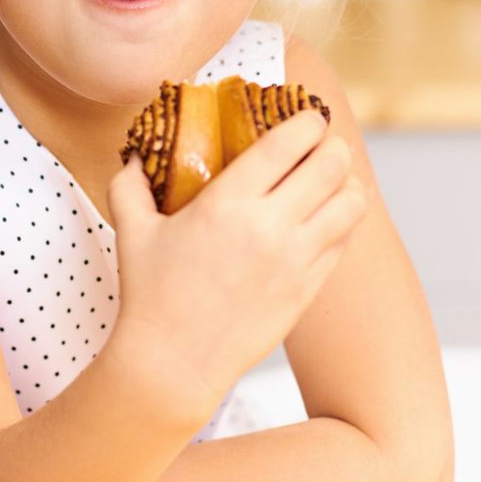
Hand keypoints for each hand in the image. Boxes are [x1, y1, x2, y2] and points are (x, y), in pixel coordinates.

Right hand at [106, 109, 366, 417]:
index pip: (289, 143)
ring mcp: (295, 261)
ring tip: (333, 179)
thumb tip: (134, 154)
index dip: (308, 122)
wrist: (173, 364)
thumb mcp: (131, 231)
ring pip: (351, 203)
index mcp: (228, 203)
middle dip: (333, 146)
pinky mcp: (308, 289)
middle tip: (323, 144)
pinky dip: (343, 220)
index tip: (307, 117)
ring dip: (347, 183)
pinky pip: (344, 241)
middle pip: (331, 166)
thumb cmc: (150, 294)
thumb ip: (129, 183)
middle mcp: (270, 227)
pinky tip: (328, 216)